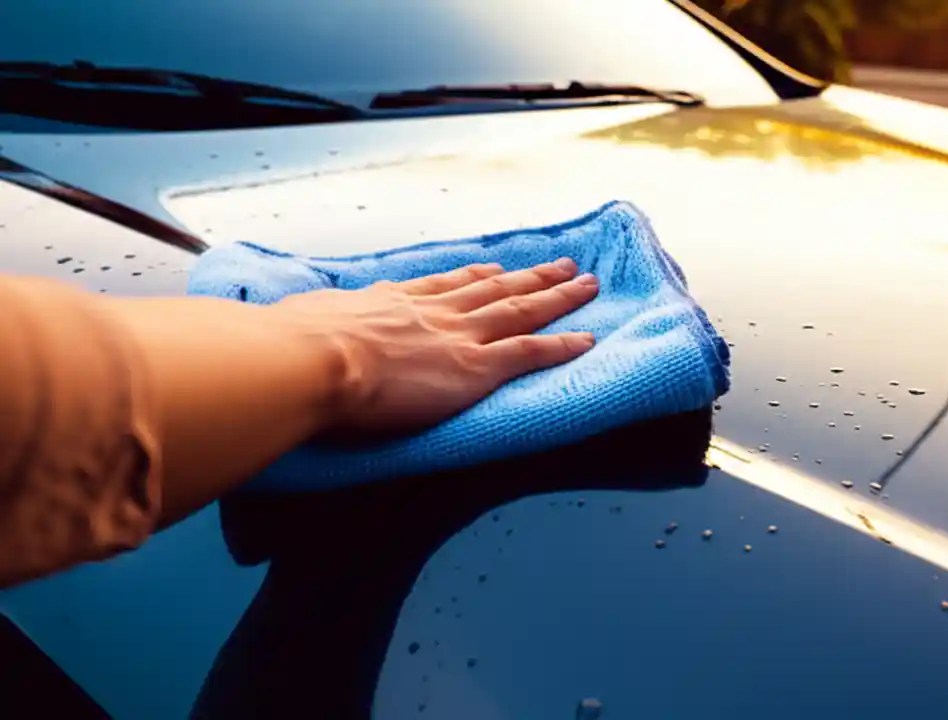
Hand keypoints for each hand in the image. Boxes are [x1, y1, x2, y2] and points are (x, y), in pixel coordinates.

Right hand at [276, 258, 598, 436]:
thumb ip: (310, 325)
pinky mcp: (475, 367)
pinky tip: (587, 339)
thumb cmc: (293, 346)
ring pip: (520, 309)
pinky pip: (530, 352)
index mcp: (391, 301)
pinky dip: (562, 344)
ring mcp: (457, 336)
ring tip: (584, 285)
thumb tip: (290, 327)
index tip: (494, 267)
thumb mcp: (300, 322)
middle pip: (492, 288)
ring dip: (556, 296)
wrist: (311, 360)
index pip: (443, 285)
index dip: (474, 276)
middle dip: (528, 276)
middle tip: (560, 265)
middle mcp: (432, 311)